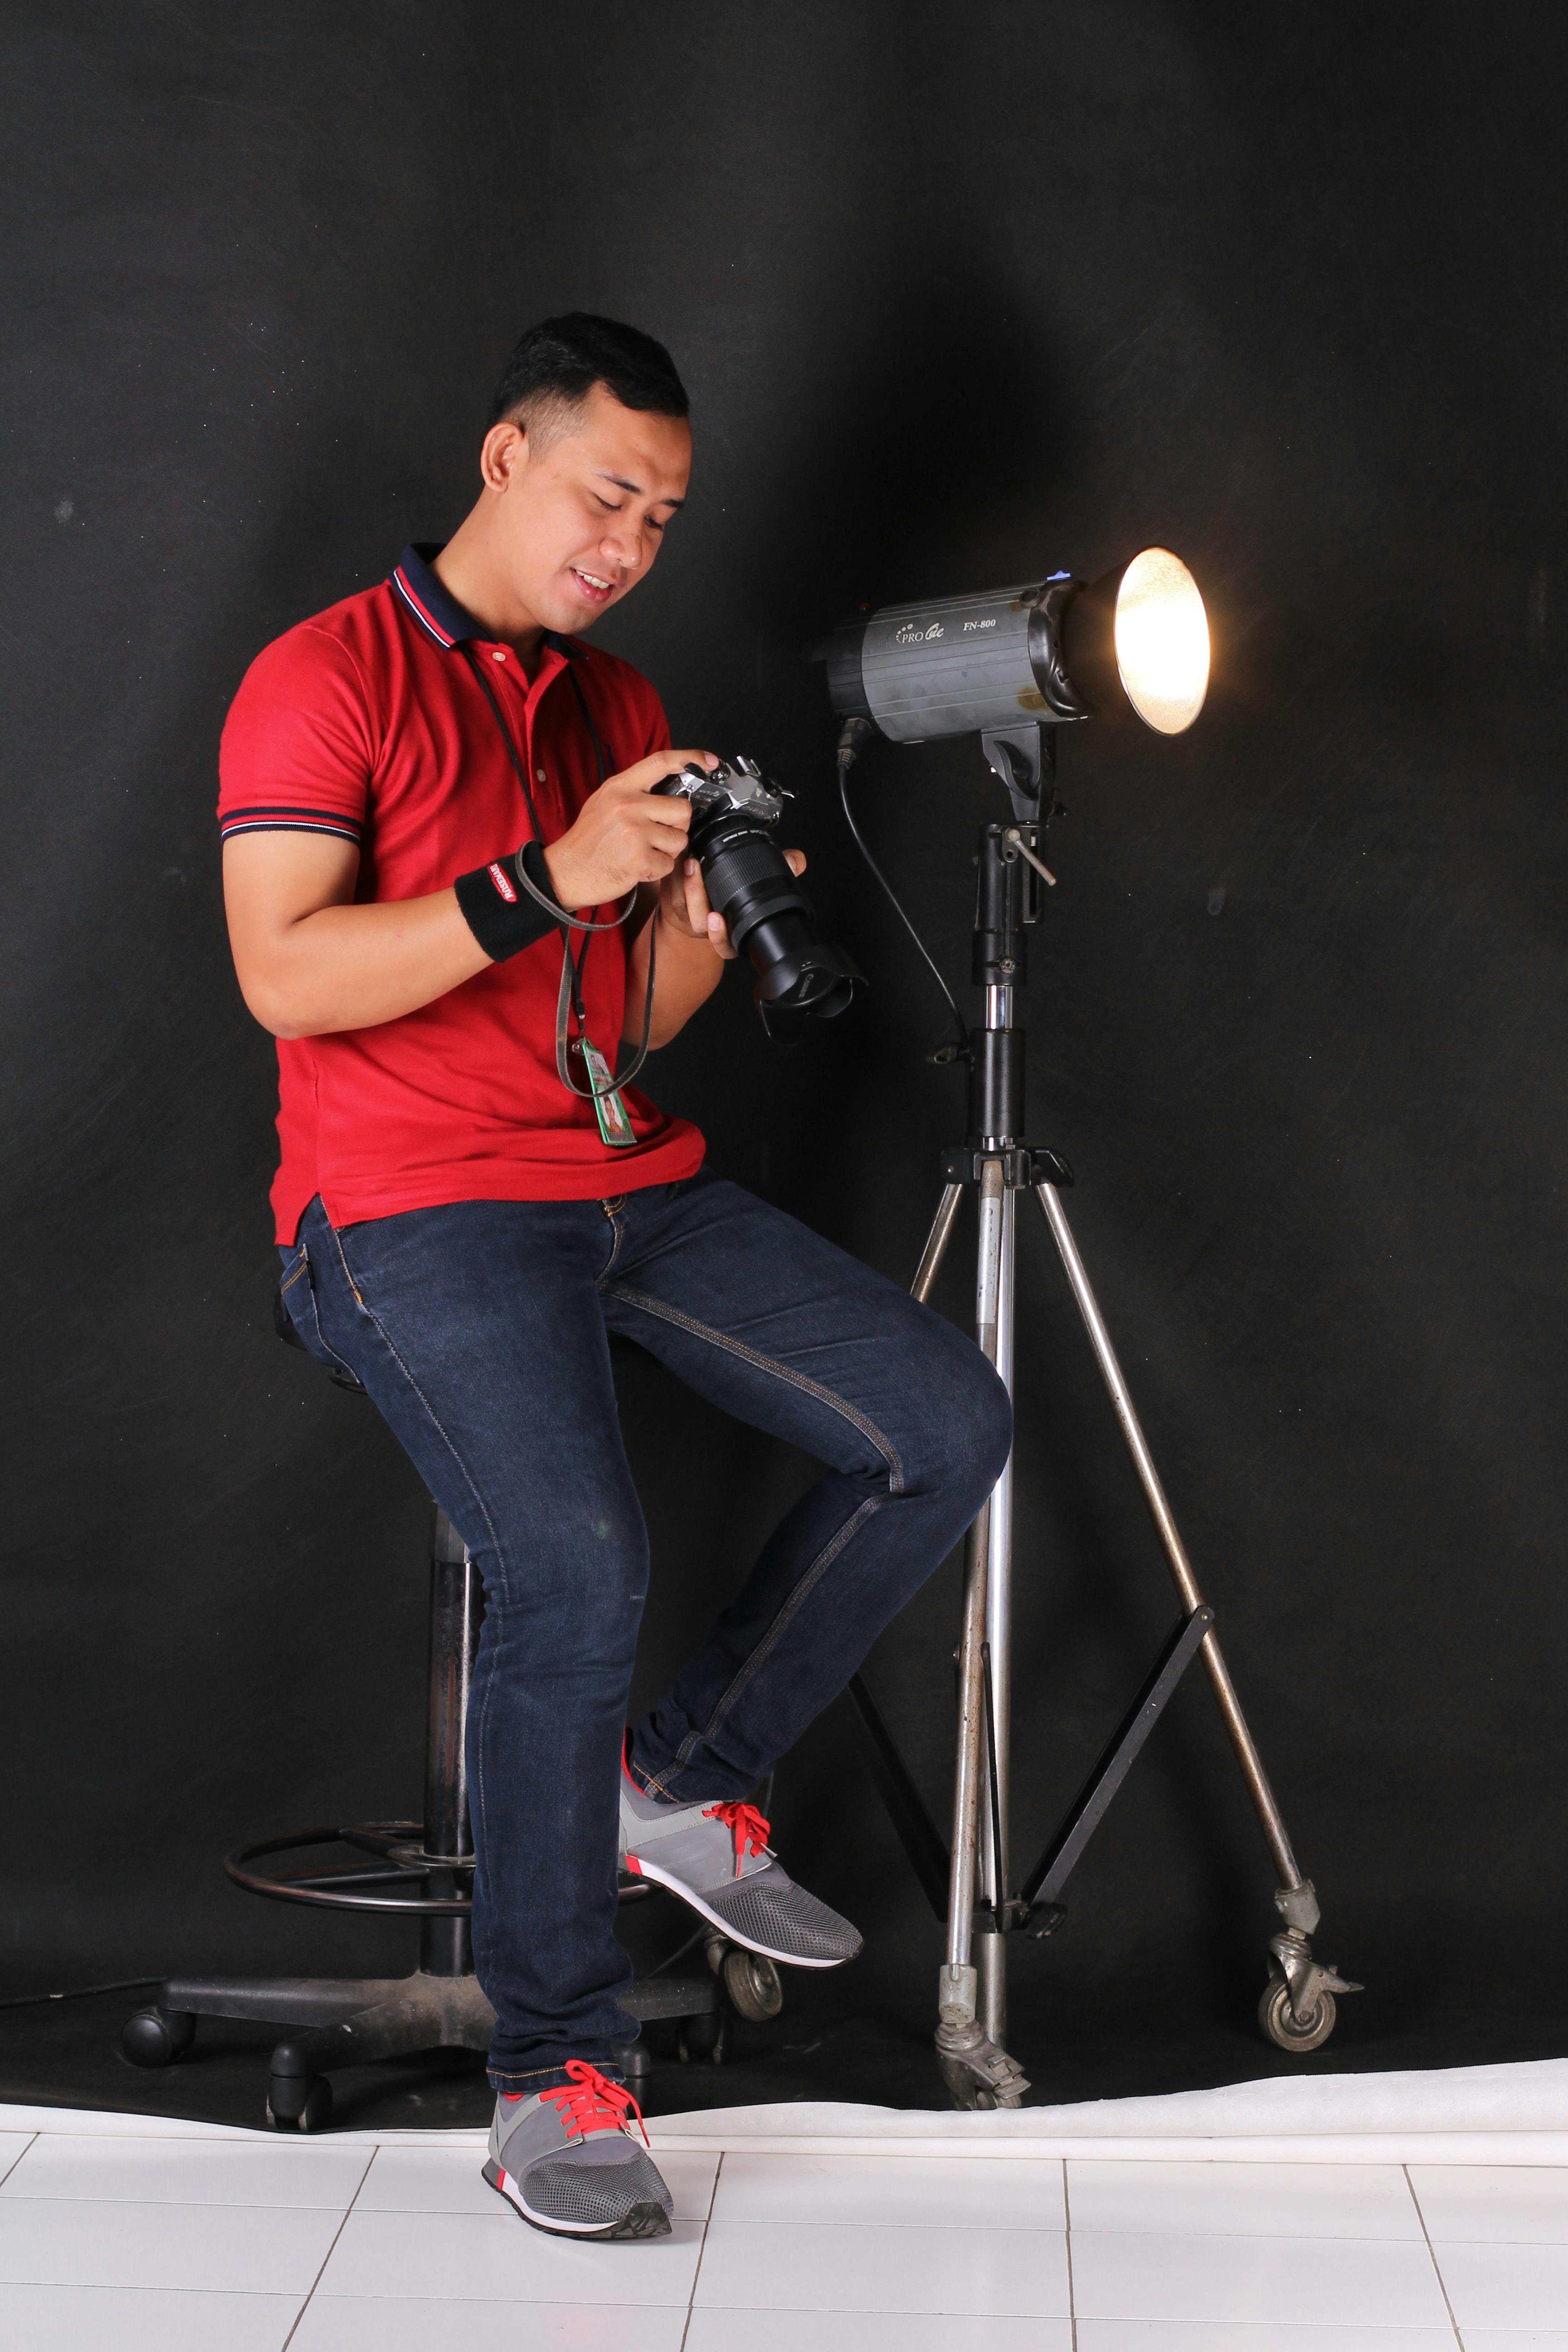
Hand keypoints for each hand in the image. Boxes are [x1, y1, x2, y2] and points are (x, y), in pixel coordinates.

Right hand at [542, 750, 718, 909]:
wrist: (564, 872)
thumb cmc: (587, 841)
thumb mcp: (604, 803)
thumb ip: (634, 793)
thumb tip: (670, 790)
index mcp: (620, 787)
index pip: (661, 762)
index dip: (691, 758)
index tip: (710, 762)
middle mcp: (627, 804)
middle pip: (682, 808)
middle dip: (677, 826)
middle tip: (657, 836)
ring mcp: (634, 831)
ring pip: (679, 839)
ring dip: (666, 851)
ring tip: (642, 853)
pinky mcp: (638, 858)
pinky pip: (668, 864)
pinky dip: (657, 870)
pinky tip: (637, 867)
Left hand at [658, 847, 807, 958]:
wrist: (702, 905)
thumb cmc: (734, 897)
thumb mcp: (760, 887)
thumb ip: (781, 872)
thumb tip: (795, 860)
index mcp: (730, 934)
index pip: (725, 945)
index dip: (720, 936)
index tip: (718, 919)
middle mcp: (707, 930)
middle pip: (698, 921)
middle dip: (696, 894)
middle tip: (696, 867)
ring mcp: (686, 918)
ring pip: (681, 904)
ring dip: (682, 880)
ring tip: (688, 858)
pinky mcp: (670, 902)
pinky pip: (668, 891)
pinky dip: (672, 874)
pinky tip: (678, 858)